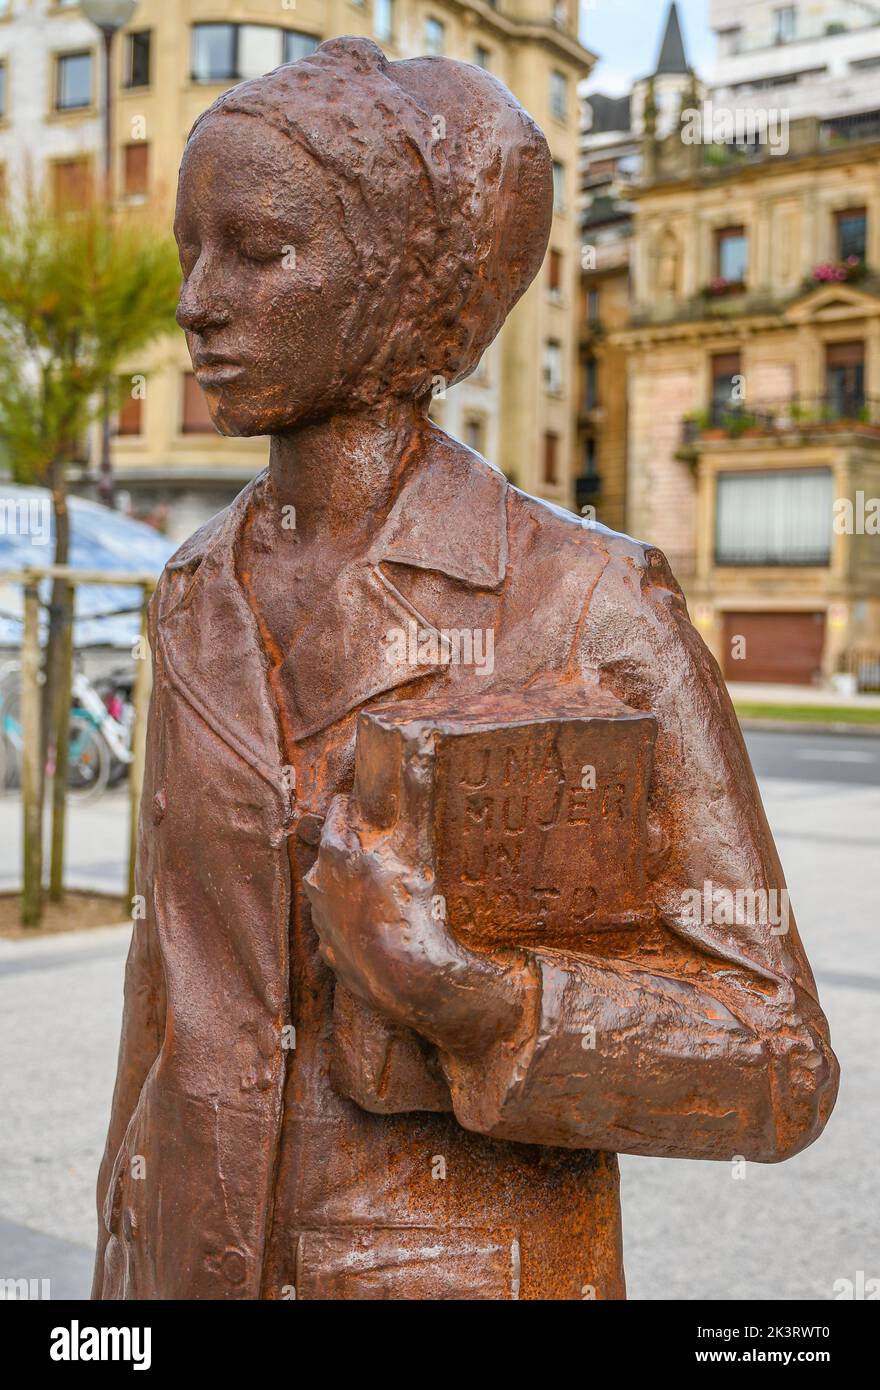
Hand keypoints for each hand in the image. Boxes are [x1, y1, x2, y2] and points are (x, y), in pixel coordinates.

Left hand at [303, 795, 525, 1057]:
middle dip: (354, 842)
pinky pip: (339, 929)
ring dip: (352, 884)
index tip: (375, 807)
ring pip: (332, 890)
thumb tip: (418, 748)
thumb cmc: (412, 905)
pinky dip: (355, 923)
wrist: (410, 978)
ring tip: (385, 885)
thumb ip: (416, 794)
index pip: (340, 811)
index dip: (358, 806)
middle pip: (331, 849)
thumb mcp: (417, 843)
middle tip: (384, 844)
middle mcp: (321, 885)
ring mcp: (323, 922)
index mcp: (337, 852)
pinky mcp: (332, 955)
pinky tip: (379, 926)